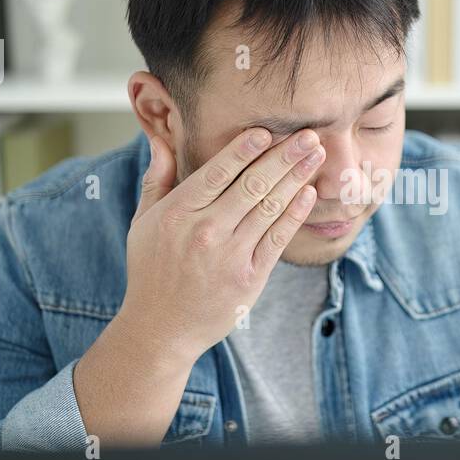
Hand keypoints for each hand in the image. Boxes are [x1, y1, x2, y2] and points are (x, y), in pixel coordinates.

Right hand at [118, 127, 325, 364]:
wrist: (161, 329)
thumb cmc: (151, 270)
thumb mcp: (143, 222)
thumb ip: (157, 179)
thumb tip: (159, 139)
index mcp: (178, 213)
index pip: (216, 173)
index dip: (244, 150)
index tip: (267, 130)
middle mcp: (205, 232)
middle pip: (251, 185)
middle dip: (283, 157)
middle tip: (308, 135)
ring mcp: (230, 256)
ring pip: (269, 208)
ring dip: (296, 178)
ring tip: (316, 156)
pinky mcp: (250, 277)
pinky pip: (277, 238)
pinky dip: (294, 214)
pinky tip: (308, 193)